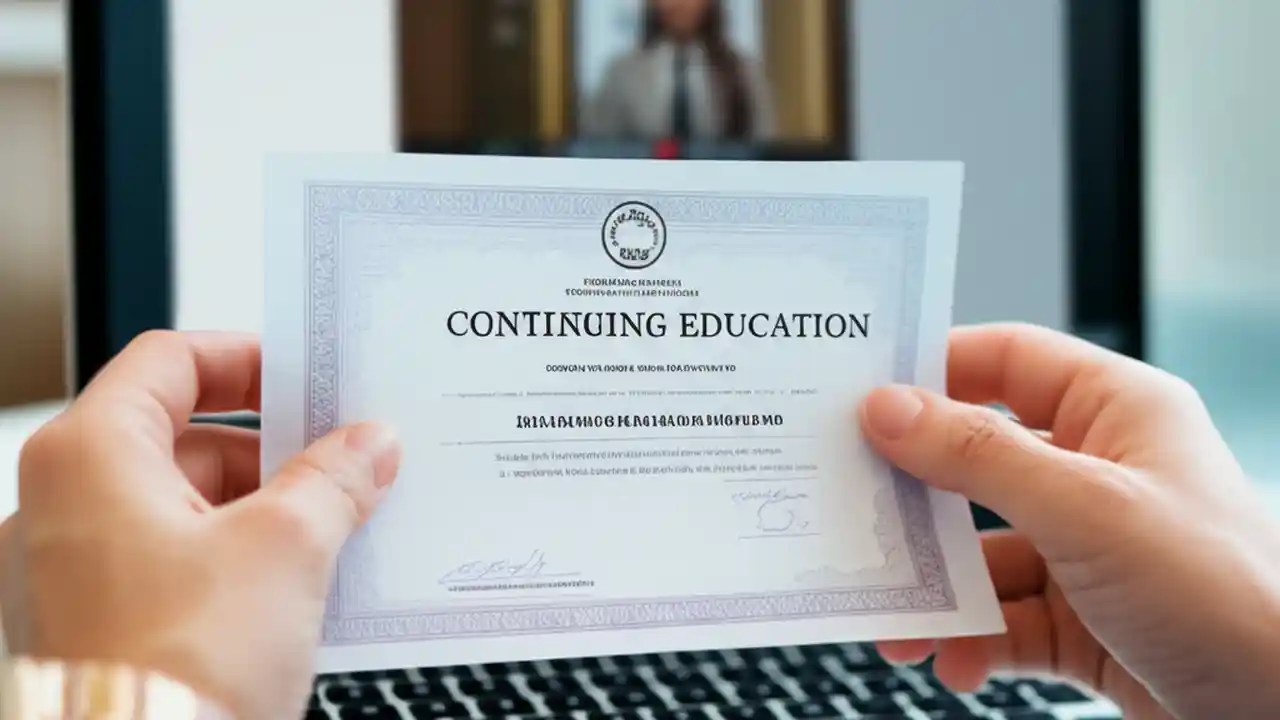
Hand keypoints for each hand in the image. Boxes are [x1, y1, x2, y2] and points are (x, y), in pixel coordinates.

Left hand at [0, 332, 400, 719]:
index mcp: (88, 457)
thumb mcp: (288, 547)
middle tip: (347, 466)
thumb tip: (367, 444)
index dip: (248, 360)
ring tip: (336, 535)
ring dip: (265, 513)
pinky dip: (235, 563)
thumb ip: (334, 478)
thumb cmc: (177, 670)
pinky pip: (175, 567)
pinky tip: (299, 588)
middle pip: (183, 440)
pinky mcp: (95, 628)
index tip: (308, 380)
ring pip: (184, 509)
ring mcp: (69, 574)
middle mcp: (59, 507)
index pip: (169, 361)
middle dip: (276, 454)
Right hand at [859, 324, 1279, 718]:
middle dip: (916, 499)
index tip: (860, 391)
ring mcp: (1090, 550)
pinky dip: (969, 639)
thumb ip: (978, 457)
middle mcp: (1101, 473)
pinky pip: (1002, 618)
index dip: (934, 368)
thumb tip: (888, 408)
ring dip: (937, 588)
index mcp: (1119, 412)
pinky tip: (953, 660)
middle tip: (854, 508)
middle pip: (978, 462)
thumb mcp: (1087, 509)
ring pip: (982, 551)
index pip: (1008, 360)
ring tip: (895, 619)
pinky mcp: (1084, 620)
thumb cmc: (1231, 593)